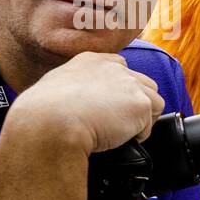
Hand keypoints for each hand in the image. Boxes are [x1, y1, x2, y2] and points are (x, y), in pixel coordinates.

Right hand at [12, 51, 163, 153]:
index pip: (120, 66)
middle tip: (119, 123)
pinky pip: (149, 124)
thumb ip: (75, 88)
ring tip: (121, 132)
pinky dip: (139, 134)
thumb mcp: (56, 88)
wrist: (51, 121)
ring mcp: (131, 84)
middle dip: (136, 103)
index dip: (122, 88)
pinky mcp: (141, 104)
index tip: (114, 104)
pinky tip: (119, 138)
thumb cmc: (45, 112)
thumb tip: (79, 103)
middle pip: (144, 84)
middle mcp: (115, 68)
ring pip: (154, 101)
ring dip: (142, 119)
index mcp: (91, 61)